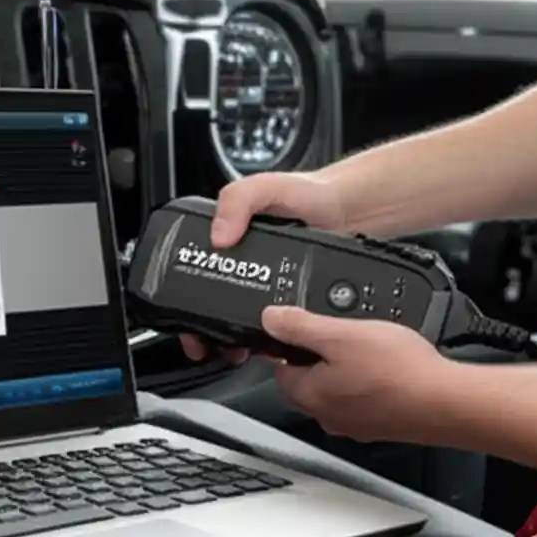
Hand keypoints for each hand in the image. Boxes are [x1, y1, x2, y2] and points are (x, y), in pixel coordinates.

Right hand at [181, 172, 347, 362]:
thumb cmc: (308, 192)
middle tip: (214, 346)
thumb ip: (238, 200)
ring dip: (239, 339)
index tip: (189, 326)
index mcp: (229, 240)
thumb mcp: (265, 186)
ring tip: (240, 349)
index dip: (186, 303)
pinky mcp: (293, 297)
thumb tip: (218, 236)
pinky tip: (271, 342)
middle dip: (211, 333)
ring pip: (245, 321)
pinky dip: (271, 336)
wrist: (351, 209)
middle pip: (217, 308)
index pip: (197, 274)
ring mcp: (270, 284)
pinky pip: (277, 324)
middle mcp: (247, 265)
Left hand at [259, 306, 455, 444]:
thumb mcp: (340, 334)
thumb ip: (300, 326)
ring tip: (370, 348)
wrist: (444, 402)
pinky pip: (363, 399)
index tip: (306, 326)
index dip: (290, 342)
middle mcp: (327, 415)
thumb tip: (270, 319)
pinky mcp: (380, 425)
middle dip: (319, 356)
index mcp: (308, 394)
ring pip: (336, 390)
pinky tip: (389, 369)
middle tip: (344, 334)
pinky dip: (369, 383)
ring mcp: (355, 424)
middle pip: (307, 380)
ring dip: (346, 369)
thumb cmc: (396, 371)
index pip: (280, 367)